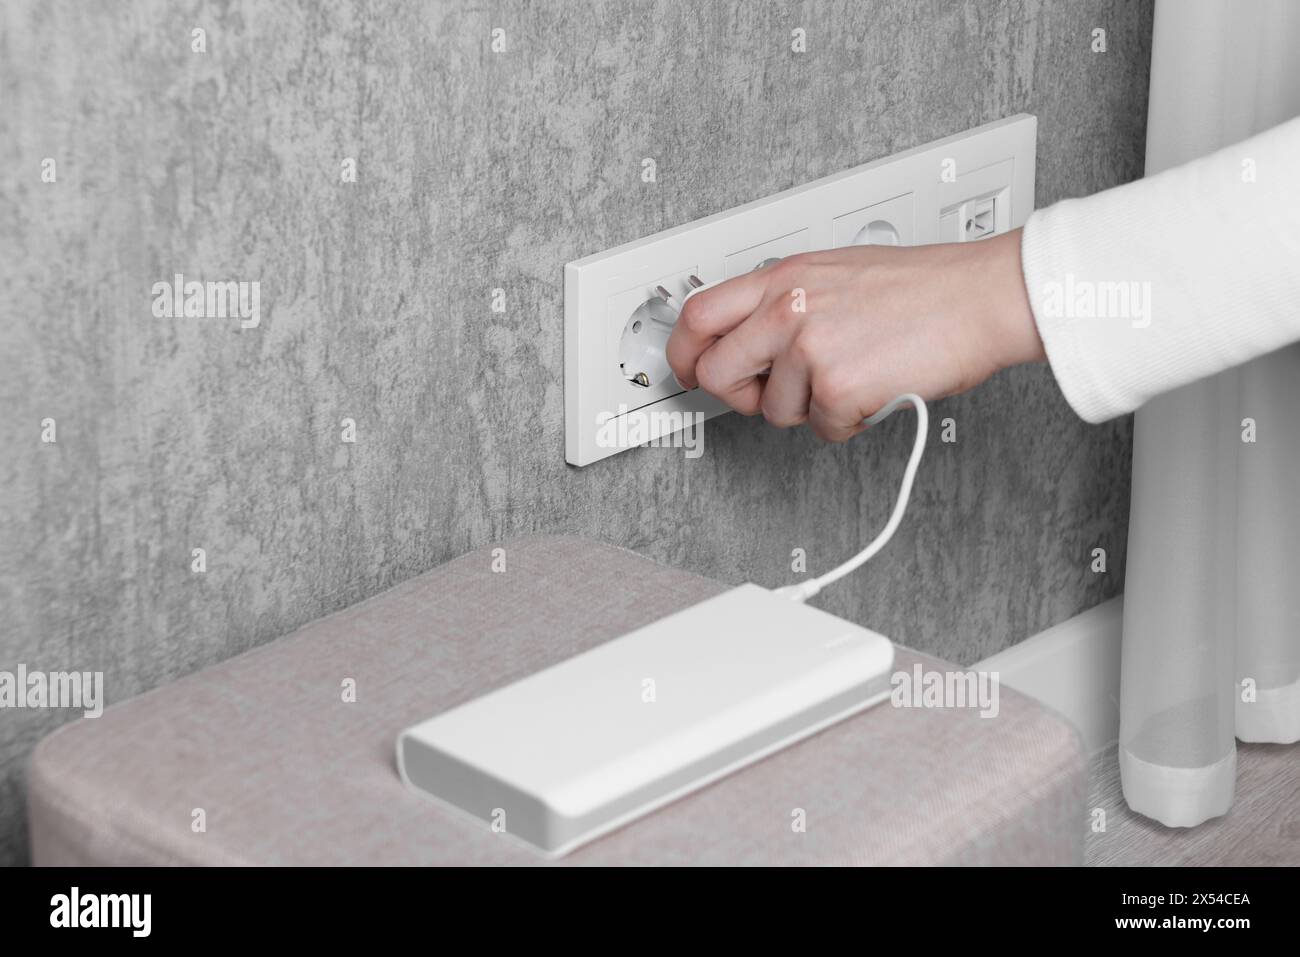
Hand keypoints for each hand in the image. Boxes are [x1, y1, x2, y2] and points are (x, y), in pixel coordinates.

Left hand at [666, 228, 1044, 440]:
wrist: (980, 299)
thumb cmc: (923, 288)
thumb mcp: (834, 272)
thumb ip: (783, 302)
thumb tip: (748, 340)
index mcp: (782, 276)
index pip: (697, 314)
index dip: (683, 352)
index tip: (687, 369)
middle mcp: (786, 308)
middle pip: (715, 373)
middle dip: (740, 396)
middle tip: (771, 394)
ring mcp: (808, 348)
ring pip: (775, 411)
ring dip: (812, 407)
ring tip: (854, 374)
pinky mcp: (836, 387)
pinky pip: (821, 429)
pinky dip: (850, 420)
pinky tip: (875, 388)